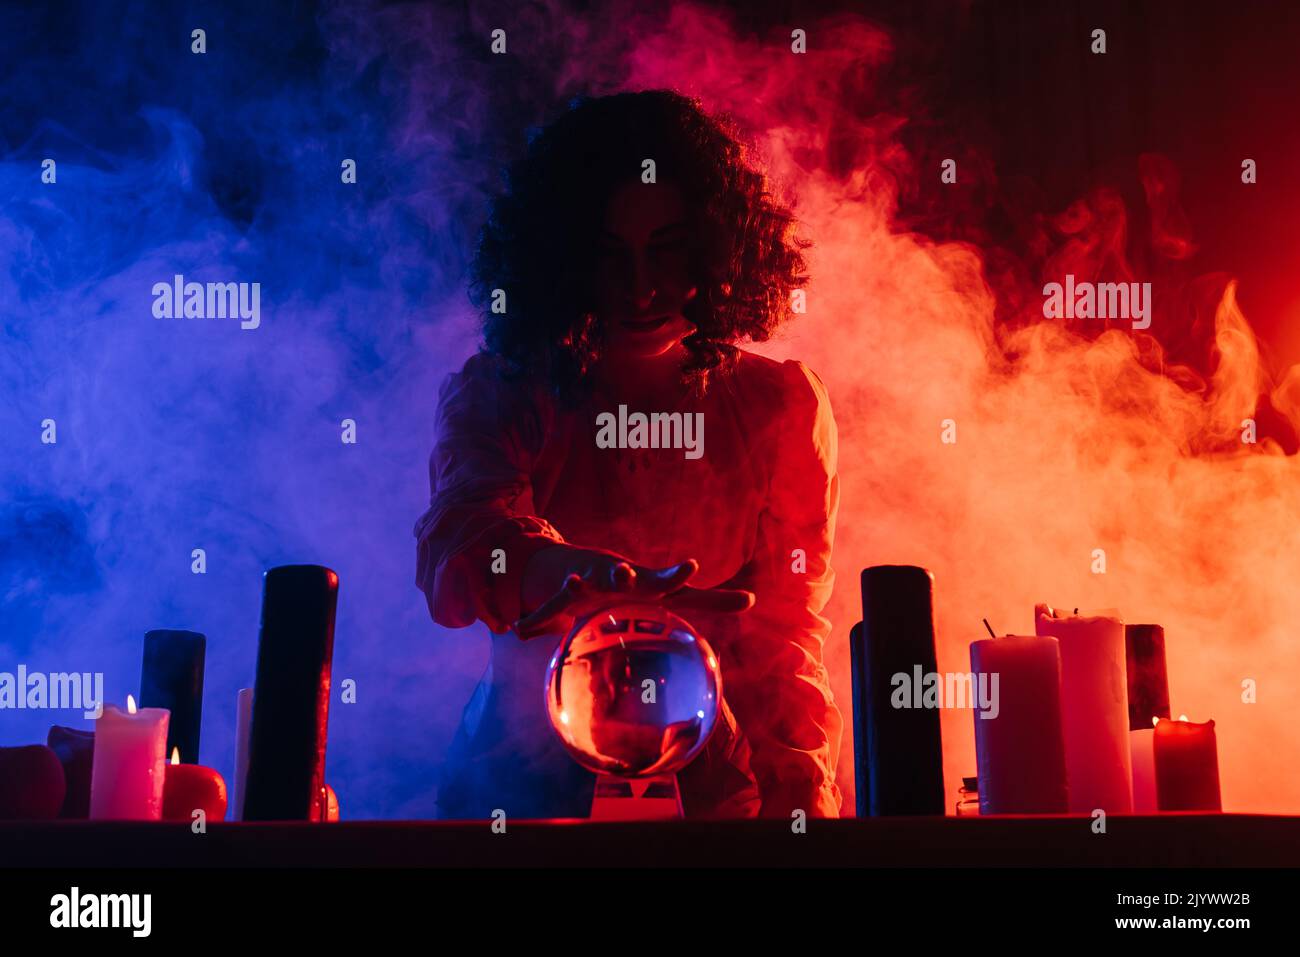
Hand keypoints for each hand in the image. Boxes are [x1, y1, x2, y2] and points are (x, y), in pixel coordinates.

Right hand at [512, 550, 753, 639]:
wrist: (594, 568)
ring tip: (571, 584)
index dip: (677, 572)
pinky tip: (519, 631)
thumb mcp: (674, 593)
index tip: (692, 564)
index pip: (664, 578)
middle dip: (623, 574)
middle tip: (624, 572)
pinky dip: (535, 621)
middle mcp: (616, 578)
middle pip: (621, 576)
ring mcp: (587, 585)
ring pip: (580, 586)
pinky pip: (548, 611)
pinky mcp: (564, 598)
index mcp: (645, 582)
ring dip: (577, 586)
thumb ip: (711, 600)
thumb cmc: (641, 585)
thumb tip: (754, 600)